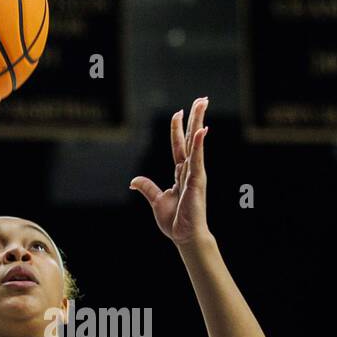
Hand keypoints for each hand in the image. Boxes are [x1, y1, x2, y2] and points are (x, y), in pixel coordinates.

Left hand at [130, 97, 209, 246]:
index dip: (178, 128)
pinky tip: (201, 130)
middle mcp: (190, 170)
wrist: (184, 236)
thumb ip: (147, 188)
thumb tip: (133, 181)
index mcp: (181, 173)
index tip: (179, 111)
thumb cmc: (175, 221)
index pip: (180, 146)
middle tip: (202, 99)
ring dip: (199, 122)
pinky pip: (197, 159)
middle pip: (192, 138)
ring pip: (196, 143)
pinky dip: (199, 144)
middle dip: (196, 118)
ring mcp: (195, 174)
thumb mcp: (156, 200)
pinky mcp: (197, 182)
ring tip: (203, 104)